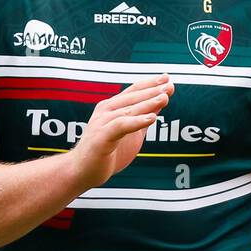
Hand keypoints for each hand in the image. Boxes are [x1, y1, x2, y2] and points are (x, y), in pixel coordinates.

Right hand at [68, 75, 173, 189]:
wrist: (81, 172)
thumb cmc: (105, 152)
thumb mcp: (130, 132)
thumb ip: (143, 116)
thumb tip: (160, 101)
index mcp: (111, 108)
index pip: (133, 92)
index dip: (150, 84)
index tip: (167, 78)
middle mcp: (106, 112)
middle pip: (132, 98)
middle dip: (152, 91)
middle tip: (169, 85)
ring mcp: (102, 123)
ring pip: (128, 110)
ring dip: (147, 103)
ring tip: (164, 98)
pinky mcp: (101, 138)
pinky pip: (120, 126)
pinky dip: (136, 122)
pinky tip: (151, 119)